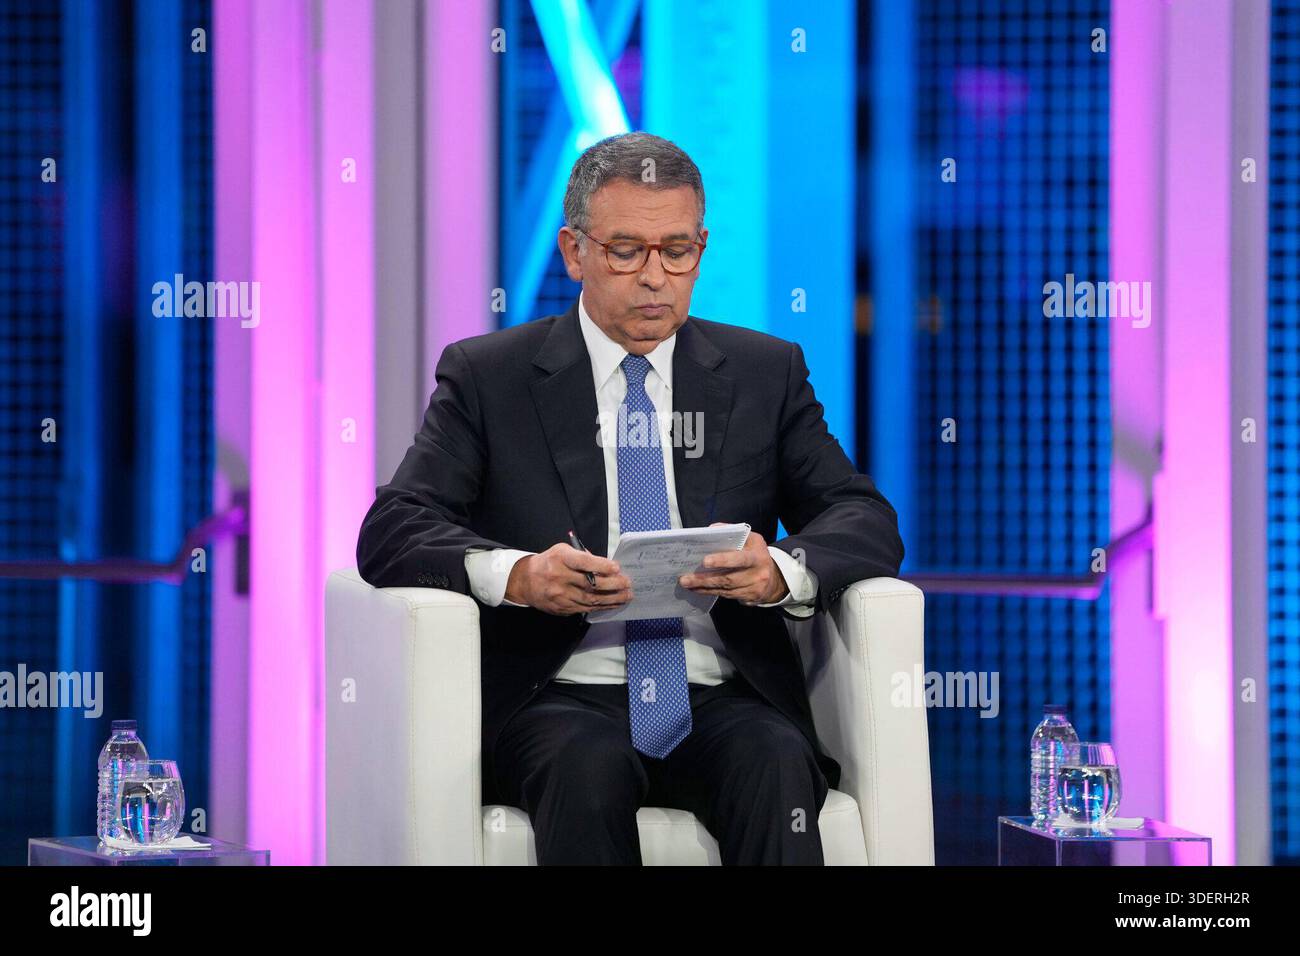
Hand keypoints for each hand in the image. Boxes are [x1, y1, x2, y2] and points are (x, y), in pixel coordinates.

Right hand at [504, 544, 632, 615]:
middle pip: (590, 584)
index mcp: (560, 559)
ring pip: (590, 599)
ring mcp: (560, 595)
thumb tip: (605, 565)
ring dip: (612, 599)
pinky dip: (601, 606)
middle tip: (627, 583)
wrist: (525, 581)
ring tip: (626, 596)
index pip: (583, 562)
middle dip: (613, 585)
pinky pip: (585, 609)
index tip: (616, 568)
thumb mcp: (562, 550)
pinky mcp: (562, 608)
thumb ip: (582, 555)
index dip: (601, 566)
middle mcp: (559, 577)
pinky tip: (613, 603)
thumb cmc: (548, 562)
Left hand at [677, 524, 788, 605]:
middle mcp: (758, 574)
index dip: (723, 560)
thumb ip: (732, 532)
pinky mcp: (749, 599)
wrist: (775, 578)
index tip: (705, 561)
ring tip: (687, 584)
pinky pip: (726, 596)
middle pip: (729, 578)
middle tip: (686, 578)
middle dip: (706, 579)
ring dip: (704, 587)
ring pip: (726, 589)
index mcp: (758, 556)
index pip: (740, 558)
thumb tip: (711, 530)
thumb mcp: (751, 539)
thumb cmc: (756, 554)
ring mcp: (754, 589)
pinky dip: (710, 592)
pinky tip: (698, 589)